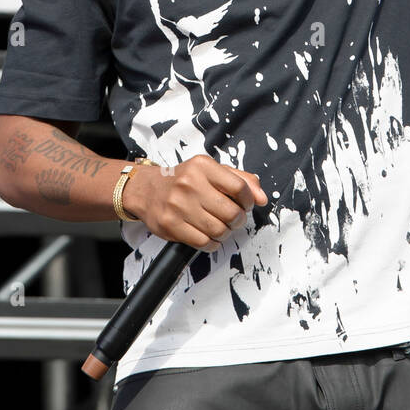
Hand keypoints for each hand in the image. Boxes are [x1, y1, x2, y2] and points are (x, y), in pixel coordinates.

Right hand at [122, 154, 267, 251]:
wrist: (147, 190)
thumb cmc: (184, 180)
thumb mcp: (211, 171)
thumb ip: (240, 180)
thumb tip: (262, 198)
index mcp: (202, 166)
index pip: (239, 187)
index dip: (248, 200)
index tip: (246, 205)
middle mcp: (190, 184)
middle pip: (231, 212)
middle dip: (238, 220)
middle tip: (234, 218)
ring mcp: (179, 205)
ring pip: (219, 230)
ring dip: (226, 232)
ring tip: (221, 227)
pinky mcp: (171, 225)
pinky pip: (204, 242)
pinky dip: (213, 243)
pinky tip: (210, 236)